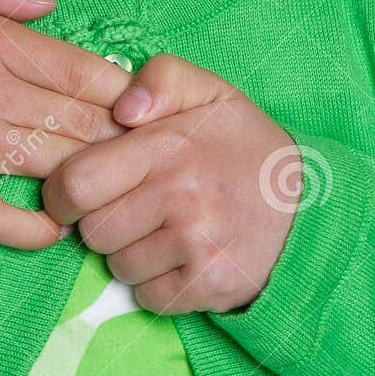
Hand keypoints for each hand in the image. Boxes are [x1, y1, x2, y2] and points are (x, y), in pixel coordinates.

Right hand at [0, 0, 134, 248]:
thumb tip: (49, 6)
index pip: (85, 72)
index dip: (127, 93)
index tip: (147, 107)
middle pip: (82, 123)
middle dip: (122, 141)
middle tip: (149, 154)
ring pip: (55, 167)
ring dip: (92, 181)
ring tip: (118, 190)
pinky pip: (5, 219)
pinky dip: (39, 229)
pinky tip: (59, 228)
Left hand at [40, 53, 298, 313]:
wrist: (311, 203)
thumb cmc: (243, 145)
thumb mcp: (210, 91)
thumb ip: (162, 78)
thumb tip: (122, 109)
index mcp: (169, 146)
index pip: (76, 184)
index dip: (64, 192)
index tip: (79, 192)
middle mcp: (180, 197)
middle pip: (93, 232)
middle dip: (103, 221)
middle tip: (134, 206)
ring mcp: (196, 246)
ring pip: (118, 266)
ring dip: (130, 253)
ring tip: (164, 229)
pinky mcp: (209, 286)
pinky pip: (148, 296)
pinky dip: (156, 283)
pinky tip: (181, 257)